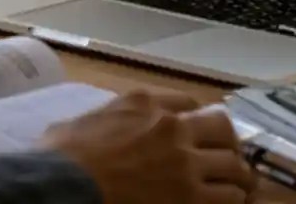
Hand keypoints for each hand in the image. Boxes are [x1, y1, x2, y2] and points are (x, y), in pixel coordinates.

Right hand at [43, 89, 256, 203]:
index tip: (196, 131)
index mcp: (144, 103)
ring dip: (232, 176)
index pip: (187, 102)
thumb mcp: (83, 121)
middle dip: (226, 142)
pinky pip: (230, 197)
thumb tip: (103, 128)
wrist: (65, 186)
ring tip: (230, 186)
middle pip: (221, 127)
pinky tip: (221, 202)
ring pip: (233, 166)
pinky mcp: (191, 198)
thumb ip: (108, 117)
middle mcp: (172, 127)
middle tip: (224, 156)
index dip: (195, 118)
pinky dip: (229, 200)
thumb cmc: (62, 158)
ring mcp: (185, 164)